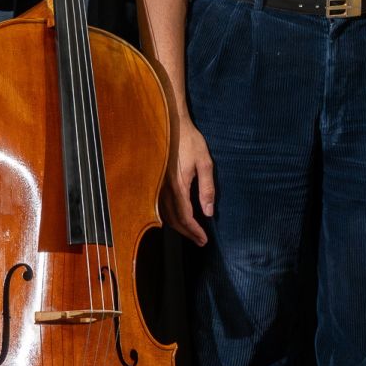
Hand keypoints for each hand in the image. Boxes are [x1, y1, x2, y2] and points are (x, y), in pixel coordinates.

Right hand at [161, 118, 213, 246]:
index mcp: (178, 186)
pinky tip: (178, 218)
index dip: (194, 231)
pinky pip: (160, 206)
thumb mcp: (205, 163)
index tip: (204, 239)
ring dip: (178, 227)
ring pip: (165, 215)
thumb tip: (209, 212)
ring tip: (191, 232)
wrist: (171, 125)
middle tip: (200, 240)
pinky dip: (169, 217)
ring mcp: (158, 186)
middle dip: (187, 233)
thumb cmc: (190, 142)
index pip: (185, 216)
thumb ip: (207, 188)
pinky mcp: (155, 182)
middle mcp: (165, 189)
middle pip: (174, 220)